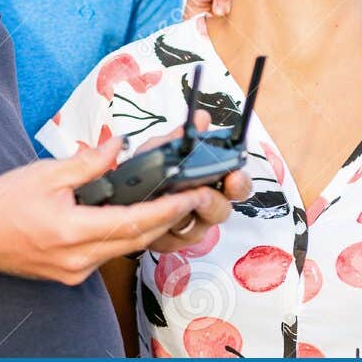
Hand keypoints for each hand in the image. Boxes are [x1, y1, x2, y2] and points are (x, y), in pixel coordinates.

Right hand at [0, 137, 216, 285]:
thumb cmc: (1, 203)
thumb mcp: (46, 172)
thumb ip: (88, 161)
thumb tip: (119, 147)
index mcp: (72, 232)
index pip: (133, 222)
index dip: (167, 210)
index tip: (191, 196)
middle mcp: (77, 259)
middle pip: (136, 240)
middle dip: (166, 220)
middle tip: (191, 198)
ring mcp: (74, 272)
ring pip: (123, 250)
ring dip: (145, 228)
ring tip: (167, 204)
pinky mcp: (69, 275)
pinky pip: (106, 255)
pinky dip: (122, 237)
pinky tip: (129, 219)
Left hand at [138, 110, 252, 253]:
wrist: (122, 196)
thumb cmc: (147, 173)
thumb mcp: (158, 150)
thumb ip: (179, 138)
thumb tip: (201, 119)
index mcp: (210, 182)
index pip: (237, 185)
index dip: (239, 182)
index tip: (234, 176)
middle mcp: (204, 207)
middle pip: (222, 211)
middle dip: (213, 202)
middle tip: (201, 193)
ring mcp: (189, 228)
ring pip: (200, 230)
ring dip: (186, 216)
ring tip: (175, 204)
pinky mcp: (170, 243)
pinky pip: (174, 242)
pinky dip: (165, 230)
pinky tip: (158, 219)